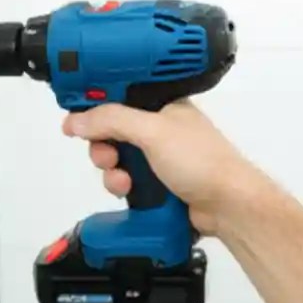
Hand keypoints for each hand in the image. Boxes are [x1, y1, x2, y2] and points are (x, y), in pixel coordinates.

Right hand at [63, 99, 268, 235]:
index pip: (117, 96)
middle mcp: (157, 128)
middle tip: (107, 155)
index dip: (94, 104)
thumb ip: (112, 121)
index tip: (76, 115)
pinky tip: (130, 191)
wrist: (227, 206)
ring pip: (115, 157)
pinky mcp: (155, 182)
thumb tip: (78, 119)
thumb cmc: (204, 162)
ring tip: (123, 179)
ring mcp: (156, 156)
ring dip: (111, 170)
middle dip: (101, 145)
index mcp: (160, 105)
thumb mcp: (153, 132)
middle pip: (109, 130)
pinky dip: (121, 185)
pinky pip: (124, 179)